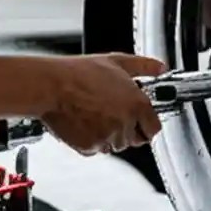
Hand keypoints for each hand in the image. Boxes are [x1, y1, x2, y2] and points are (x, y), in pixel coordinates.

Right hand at [42, 53, 167, 155]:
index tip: (140, 120)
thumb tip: (159, 68)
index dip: (147, 124)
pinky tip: (84, 121)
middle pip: (135, 138)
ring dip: (109, 134)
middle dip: (127, 128)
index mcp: (137, 105)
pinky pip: (96, 148)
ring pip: (115, 144)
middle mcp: (125, 124)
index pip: (154, 129)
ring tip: (95, 114)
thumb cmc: (80, 73)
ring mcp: (107, 137)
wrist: (51, 86)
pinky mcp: (89, 147)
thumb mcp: (117, 62)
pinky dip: (92, 139)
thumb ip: (144, 66)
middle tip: (111, 112)